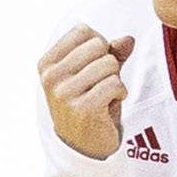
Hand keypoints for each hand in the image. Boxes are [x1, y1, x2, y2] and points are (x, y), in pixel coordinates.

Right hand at [37, 26, 135, 159]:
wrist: (84, 146)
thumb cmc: (89, 104)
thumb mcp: (95, 74)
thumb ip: (111, 53)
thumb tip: (129, 39)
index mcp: (47, 64)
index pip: (82, 31)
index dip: (99, 45)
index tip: (93, 66)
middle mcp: (51, 77)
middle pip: (98, 44)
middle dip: (109, 62)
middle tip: (101, 83)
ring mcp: (65, 93)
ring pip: (109, 63)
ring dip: (115, 79)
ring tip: (105, 95)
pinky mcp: (83, 108)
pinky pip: (115, 83)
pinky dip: (120, 92)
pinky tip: (110, 104)